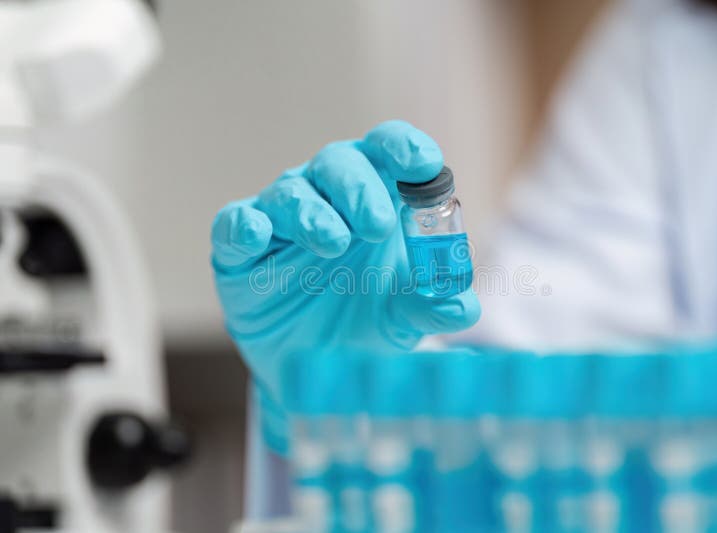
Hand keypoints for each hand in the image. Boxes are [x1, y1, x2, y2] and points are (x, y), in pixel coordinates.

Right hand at [211, 120, 479, 450]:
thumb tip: (463, 308)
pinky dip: (246, 226)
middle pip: (339, 163)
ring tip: (334, 243)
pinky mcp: (240, 249)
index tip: (424, 164)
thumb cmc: (362, 318)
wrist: (310, 365)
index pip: (388, 150)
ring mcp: (280, 217)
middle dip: (360, 189)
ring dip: (312, 212)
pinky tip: (259, 235)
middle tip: (378, 224)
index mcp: (374, 195)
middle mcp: (326, 195)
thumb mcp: (403, 317)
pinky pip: (236, 224)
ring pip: (291, 192)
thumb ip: (431, 306)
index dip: (405, 149)